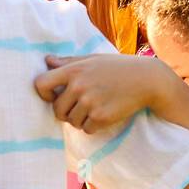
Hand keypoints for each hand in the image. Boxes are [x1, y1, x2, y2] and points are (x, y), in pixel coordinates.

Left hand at [33, 54, 163, 132]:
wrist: (147, 79)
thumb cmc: (118, 67)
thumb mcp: (92, 59)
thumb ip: (68, 62)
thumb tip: (47, 61)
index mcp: (74, 70)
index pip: (41, 84)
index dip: (44, 94)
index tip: (54, 96)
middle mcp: (79, 86)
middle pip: (56, 109)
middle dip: (65, 112)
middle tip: (79, 107)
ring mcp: (90, 102)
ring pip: (72, 121)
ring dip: (80, 120)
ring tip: (94, 108)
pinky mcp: (101, 117)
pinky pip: (86, 129)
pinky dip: (93, 126)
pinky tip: (104, 114)